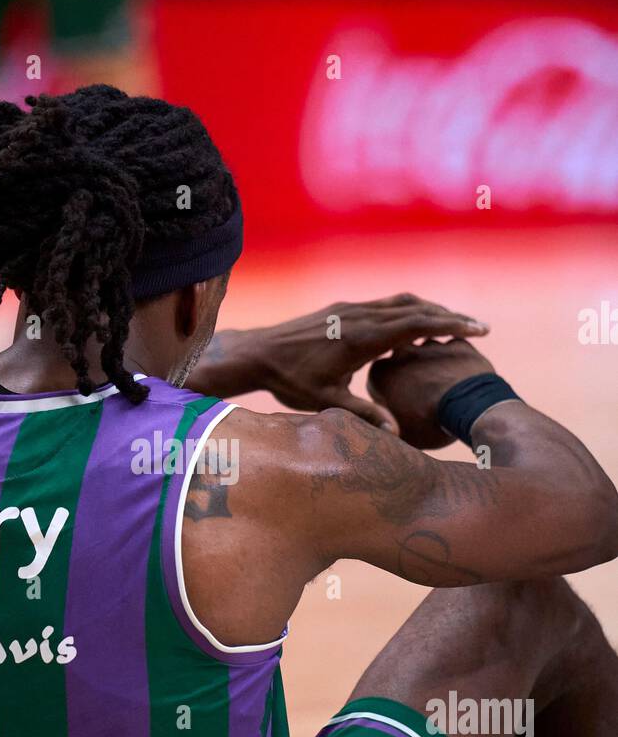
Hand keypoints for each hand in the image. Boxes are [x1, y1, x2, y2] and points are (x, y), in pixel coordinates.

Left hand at [259, 294, 488, 429]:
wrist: (258, 353)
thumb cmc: (290, 381)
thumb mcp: (327, 401)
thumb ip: (364, 414)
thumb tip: (396, 433)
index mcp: (362, 337)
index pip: (417, 324)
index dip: (451, 325)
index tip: (479, 330)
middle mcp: (359, 316)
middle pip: (416, 308)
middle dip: (450, 316)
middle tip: (479, 328)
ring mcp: (351, 309)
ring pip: (401, 302)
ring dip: (430, 311)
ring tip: (454, 325)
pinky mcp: (343, 309)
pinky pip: (385, 305)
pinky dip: (408, 312)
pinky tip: (416, 327)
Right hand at [367, 338, 495, 447]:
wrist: (470, 410)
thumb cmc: (431, 425)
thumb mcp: (400, 433)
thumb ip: (388, 423)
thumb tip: (387, 426)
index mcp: (381, 374)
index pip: (379, 381)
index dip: (389, 394)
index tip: (401, 407)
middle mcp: (402, 353)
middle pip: (401, 361)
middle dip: (409, 373)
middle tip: (424, 398)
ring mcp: (431, 346)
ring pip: (429, 351)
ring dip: (434, 365)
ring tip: (447, 390)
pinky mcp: (457, 345)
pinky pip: (455, 349)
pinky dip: (458, 361)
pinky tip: (463, 379)